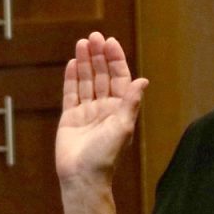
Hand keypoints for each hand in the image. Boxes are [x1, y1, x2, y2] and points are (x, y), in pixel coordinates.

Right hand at [55, 32, 147, 184]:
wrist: (82, 177)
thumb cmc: (105, 156)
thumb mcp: (122, 127)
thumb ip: (130, 103)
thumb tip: (143, 80)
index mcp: (120, 109)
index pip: (119, 78)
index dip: (115, 59)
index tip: (110, 41)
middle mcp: (105, 108)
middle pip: (102, 76)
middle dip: (99, 56)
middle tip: (94, 36)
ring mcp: (87, 112)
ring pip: (87, 81)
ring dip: (86, 62)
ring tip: (82, 43)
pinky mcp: (70, 118)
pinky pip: (71, 94)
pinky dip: (72, 78)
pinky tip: (73, 63)